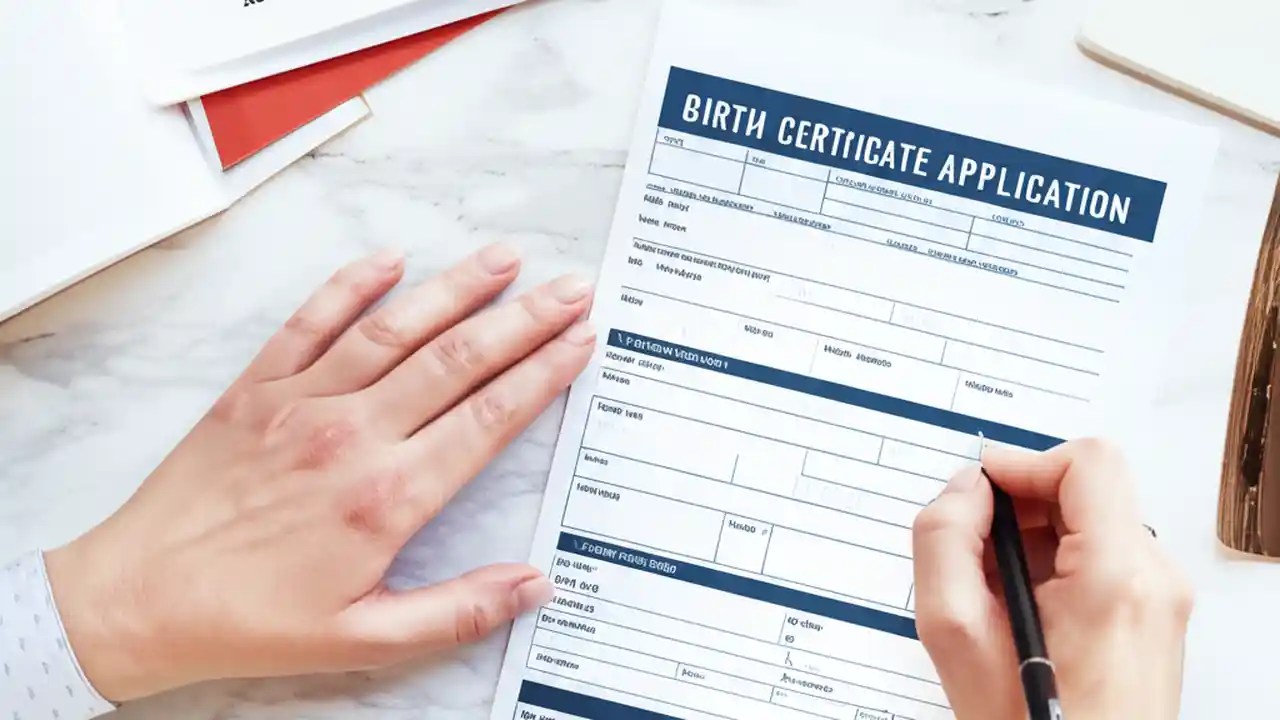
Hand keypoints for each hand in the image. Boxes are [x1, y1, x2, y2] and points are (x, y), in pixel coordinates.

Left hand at [43, 244, 595, 701]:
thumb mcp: (364, 638)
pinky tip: (390, 261)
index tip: (579, 343)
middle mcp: (351, 435)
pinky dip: (353, 285)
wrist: (139, 598)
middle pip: (456, 360)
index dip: (542, 374)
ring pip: (395, 329)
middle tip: (569, 291)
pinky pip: (312, 321)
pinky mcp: (256, 388)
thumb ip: (458, 610)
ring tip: (504, 261)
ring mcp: (301, 403)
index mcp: (385, 497)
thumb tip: (533, 586)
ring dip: (456, 289)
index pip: (487, 418)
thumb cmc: (249, 621)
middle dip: (523, 320)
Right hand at [911, 439, 1192, 719]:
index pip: (1085, 461)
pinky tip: (1023, 610)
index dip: (1021, 464)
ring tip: (997, 593)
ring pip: (1091, 522)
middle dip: (1021, 506)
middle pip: (1087, 488)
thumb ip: (944, 538)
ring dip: (1034, 539)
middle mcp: (1153, 579)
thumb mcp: (954, 630)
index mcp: (1114, 575)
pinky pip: (1102, 557)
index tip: (980, 488)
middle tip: (976, 550)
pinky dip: (1055, 565)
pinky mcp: (1155, 615)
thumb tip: (963, 489)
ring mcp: (1161, 599)